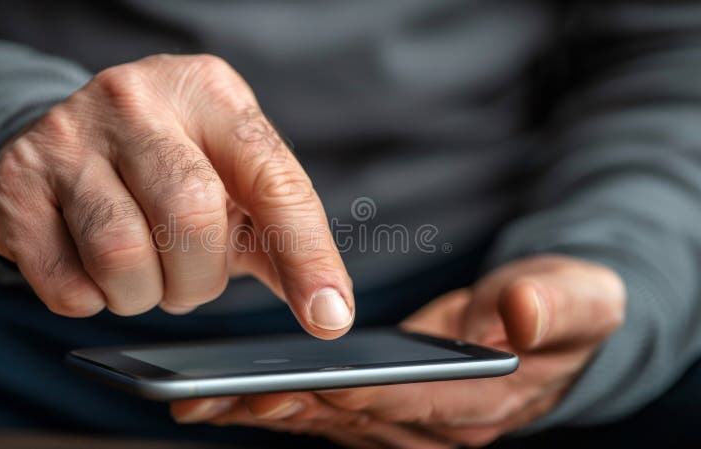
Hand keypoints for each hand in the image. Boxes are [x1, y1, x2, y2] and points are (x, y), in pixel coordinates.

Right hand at [0, 54, 352, 337]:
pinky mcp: (15, 186)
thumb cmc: (173, 166)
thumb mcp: (233, 180)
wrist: (69, 138)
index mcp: (208, 92)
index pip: (271, 177)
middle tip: (191, 276)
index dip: (307, 253)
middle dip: (201, 278)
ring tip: (146, 272)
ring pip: (122, 257)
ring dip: (146, 294)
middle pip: (190, 217)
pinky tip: (96, 269)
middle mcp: (134, 100)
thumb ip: (282, 236)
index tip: (328, 316)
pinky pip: (69, 286)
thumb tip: (327, 311)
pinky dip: (95, 300)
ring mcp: (66, 138)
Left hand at [171, 255, 624, 447]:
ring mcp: (403, 422)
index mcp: (483, 402)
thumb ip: (555, 306)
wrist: (548, 324)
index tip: (313, 386)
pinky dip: (277, 401)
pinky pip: (322, 411)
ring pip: (328, 423)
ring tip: (200, 395)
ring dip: (265, 410)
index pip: (415, 404)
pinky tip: (228, 390)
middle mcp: (436, 426)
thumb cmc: (562, 308)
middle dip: (289, 409)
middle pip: (354, 422)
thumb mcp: (577, 297)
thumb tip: (520, 315)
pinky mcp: (379, 408)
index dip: (366, 396)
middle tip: (222, 396)